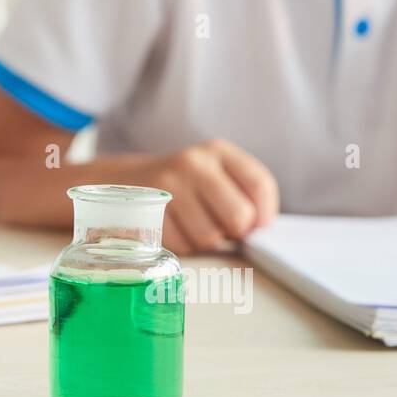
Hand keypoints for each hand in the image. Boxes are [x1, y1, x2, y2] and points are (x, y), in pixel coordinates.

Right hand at [132, 139, 279, 254]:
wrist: (131, 180)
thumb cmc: (189, 185)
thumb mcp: (218, 174)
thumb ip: (246, 195)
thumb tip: (259, 230)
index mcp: (218, 151)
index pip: (259, 184)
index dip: (264, 215)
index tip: (256, 226)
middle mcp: (193, 162)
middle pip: (239, 216)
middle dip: (236, 232)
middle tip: (225, 230)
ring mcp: (167, 185)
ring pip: (210, 236)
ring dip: (208, 241)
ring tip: (197, 227)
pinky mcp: (147, 209)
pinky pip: (183, 245)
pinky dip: (185, 246)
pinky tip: (179, 231)